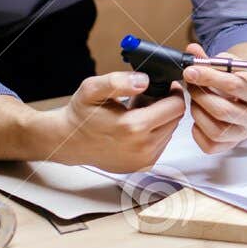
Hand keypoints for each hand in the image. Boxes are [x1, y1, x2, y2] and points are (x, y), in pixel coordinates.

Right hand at [53, 71, 185, 171]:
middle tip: (145, 99)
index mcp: (133, 127)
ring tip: (137, 113)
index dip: (173, 93)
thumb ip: (118, 82)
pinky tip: (135, 128)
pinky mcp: (142, 166)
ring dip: (159, 120)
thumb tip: (144, 80)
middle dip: (165, 106)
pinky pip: (160, 144)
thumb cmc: (81, 115)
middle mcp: (142, 147)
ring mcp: (143, 160)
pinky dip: (153, 133)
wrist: (70, 142)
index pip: (176, 107)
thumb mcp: (92, 89)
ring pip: (169, 132)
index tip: (163, 86)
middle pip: (175, 120)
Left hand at [181, 43, 246, 153]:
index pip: (233, 86)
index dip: (208, 77)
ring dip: (198, 112)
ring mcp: (245, 133)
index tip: (190, 71)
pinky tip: (200, 116)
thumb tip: (192, 50)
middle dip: (199, 95)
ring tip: (195, 99)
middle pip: (222, 110)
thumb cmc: (240, 79)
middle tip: (190, 84)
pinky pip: (210, 145)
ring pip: (216, 130)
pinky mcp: (232, 145)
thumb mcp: (230, 64)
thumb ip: (210, 59)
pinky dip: (198, 131)